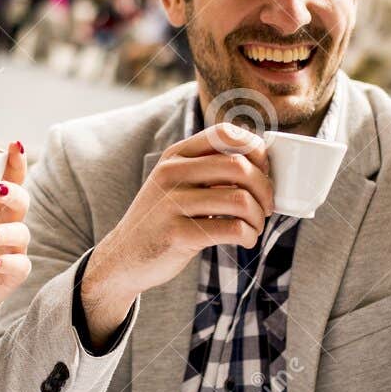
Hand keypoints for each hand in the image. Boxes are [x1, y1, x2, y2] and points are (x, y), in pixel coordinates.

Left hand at [0, 140, 30, 317]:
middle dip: (12, 191)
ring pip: (20, 232)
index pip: (9, 178)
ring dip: (4, 231)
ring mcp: (13, 247)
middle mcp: (6, 223)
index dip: (15, 161)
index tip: (13, 144)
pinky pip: (18, 264)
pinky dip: (7, 262)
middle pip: (22, 200)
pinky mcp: (14, 271)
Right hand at [79, 123, 271, 345]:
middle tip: (266, 207)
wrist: (123, 258)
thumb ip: (208, 169)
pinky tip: (246, 240)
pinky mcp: (177, 234)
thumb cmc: (162, 220)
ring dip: (258, 217)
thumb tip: (261, 162)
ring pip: (240, 200)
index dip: (256, 150)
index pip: (227, 134)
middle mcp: (172, 173)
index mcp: (176, 156)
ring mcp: (172, 204)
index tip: (263, 173)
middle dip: (265, 188)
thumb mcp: (176, 184)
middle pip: (239, 166)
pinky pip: (231, 229)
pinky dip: (248, 236)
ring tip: (255, 227)